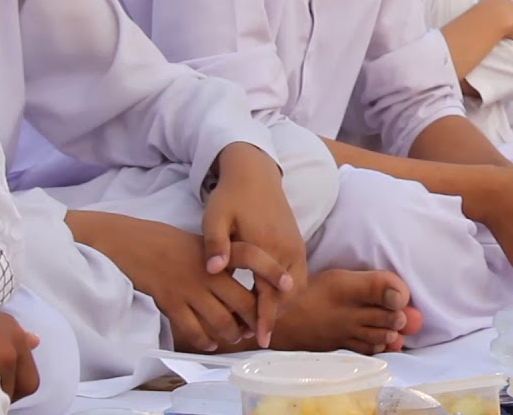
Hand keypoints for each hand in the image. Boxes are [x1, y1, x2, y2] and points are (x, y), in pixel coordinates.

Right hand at [68, 211, 266, 351]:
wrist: (136, 243)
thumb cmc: (177, 245)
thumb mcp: (208, 243)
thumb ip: (232, 259)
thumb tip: (255, 280)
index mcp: (218, 251)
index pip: (253, 258)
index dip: (273, 273)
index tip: (289, 285)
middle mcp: (208, 271)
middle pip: (243, 301)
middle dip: (254, 319)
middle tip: (257, 328)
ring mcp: (189, 288)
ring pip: (221, 320)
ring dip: (233, 333)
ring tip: (236, 336)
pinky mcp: (171, 302)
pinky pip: (192, 329)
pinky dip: (205, 339)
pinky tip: (212, 342)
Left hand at [205, 143, 307, 347]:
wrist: (255, 173)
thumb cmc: (231, 196)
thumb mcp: (215, 217)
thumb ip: (215, 244)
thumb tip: (214, 270)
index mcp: (268, 246)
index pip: (270, 292)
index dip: (264, 318)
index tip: (258, 339)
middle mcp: (288, 249)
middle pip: (289, 294)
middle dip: (275, 316)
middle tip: (256, 334)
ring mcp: (296, 246)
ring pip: (297, 286)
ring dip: (282, 304)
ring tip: (261, 320)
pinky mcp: (297, 243)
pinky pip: (298, 275)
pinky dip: (287, 291)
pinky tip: (268, 298)